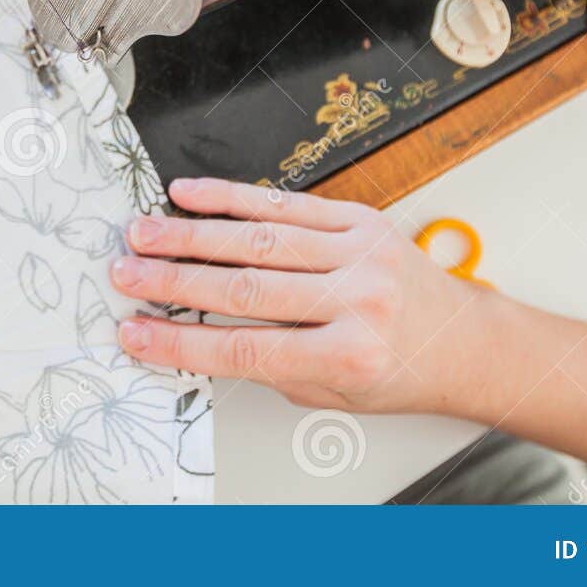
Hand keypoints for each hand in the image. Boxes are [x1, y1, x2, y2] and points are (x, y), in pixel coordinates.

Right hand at [110, 178, 506, 414]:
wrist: (462, 341)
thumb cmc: (396, 372)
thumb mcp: (332, 393)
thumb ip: (270, 363)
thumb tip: (193, 332)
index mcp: (349, 356)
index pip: (245, 348)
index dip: (181, 341)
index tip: (135, 332)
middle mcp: (357, 301)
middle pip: (246, 287)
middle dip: (174, 280)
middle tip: (125, 273)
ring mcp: (361, 252)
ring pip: (259, 238)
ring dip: (192, 233)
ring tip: (144, 233)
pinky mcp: (360, 218)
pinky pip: (286, 203)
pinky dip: (233, 197)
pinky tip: (192, 193)